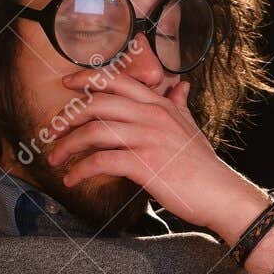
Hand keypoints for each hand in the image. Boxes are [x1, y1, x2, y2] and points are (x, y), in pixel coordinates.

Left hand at [45, 71, 266, 239]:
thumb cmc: (203, 165)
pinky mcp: (144, 163)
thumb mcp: (191, 127)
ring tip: (55, 160)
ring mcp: (148, 137)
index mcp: (160, 104)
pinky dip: (81, 170)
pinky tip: (73, 179)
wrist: (221, 194)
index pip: (116, 80)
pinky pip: (101, 162)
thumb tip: (181, 86)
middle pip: (97, 103)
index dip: (87, 79)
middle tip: (52, 130)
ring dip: (67, 146)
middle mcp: (152, 115)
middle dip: (67, 116)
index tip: (67, 85)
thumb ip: (179, 105)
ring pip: (94, 132)